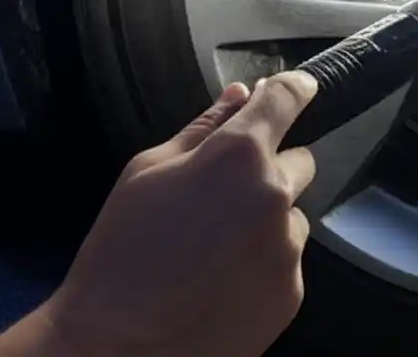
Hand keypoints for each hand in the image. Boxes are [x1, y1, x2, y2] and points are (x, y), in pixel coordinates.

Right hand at [35, 73, 318, 355]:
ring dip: (266, 221)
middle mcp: (275, 195)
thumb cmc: (120, 252)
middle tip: (222, 197)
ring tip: (212, 249)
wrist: (118, 345)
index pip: (287, 100)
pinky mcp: (292, 289)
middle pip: (299, 162)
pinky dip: (262, 263)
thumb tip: (242, 95)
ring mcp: (288, 246)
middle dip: (269, 170)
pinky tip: (220, 280)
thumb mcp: (146, 172)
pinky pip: (285, 259)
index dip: (294, 89)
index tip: (299, 87)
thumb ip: (202, 128)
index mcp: (238, 157)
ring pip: (290, 215)